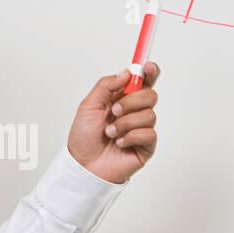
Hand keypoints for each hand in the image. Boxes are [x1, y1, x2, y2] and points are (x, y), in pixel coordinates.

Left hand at [66, 61, 159, 183]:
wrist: (83, 165)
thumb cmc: (84, 137)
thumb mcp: (88, 106)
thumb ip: (106, 86)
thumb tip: (126, 73)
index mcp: (122, 98)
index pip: (143, 81)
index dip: (150, 72)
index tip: (148, 67)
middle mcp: (134, 111)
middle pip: (150, 94)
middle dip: (132, 101)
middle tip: (115, 111)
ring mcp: (141, 128)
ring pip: (149, 114)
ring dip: (126, 123)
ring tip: (110, 133)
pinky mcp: (146, 146)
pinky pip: (149, 133)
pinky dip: (131, 136)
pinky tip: (120, 143)